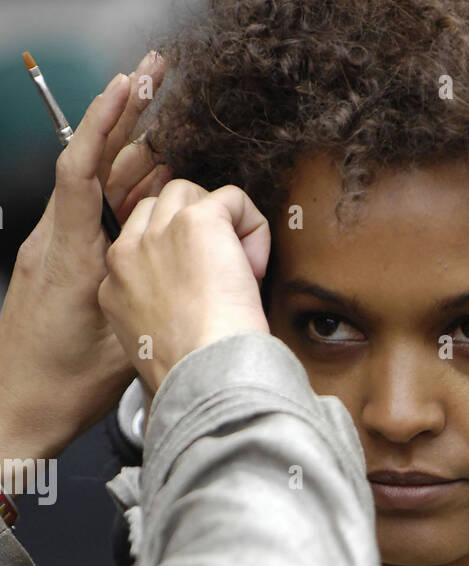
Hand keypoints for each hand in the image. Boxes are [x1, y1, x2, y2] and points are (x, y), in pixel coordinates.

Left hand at [0, 51, 172, 471]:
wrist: (15, 412)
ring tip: (164, 115)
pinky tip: (150, 183)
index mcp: (69, 255)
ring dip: (128, 150)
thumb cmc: (58, 388)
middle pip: (90, 163)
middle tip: (157, 73)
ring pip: (95, 188)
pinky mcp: (60, 266)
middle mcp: (54, 243)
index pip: (80, 169)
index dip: (104, 121)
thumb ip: (148, 299)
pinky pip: (94, 214)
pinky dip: (122, 190)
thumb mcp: (120, 348)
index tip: (130, 84)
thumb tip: (187, 268)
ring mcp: (55, 252)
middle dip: (125, 114)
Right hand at [96, 179, 270, 396]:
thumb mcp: (155, 342)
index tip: (201, 288)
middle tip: (223, 276)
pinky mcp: (197, 222)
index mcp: (115, 285)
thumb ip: (158, 310)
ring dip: (221, 220)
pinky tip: (256, 266)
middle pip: (160, 206)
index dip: (176, 253)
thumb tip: (188, 297)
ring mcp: (160, 233)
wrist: (206, 374)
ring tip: (242, 267)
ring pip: (190, 191)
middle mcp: (129, 254)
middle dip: (195, 227)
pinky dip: (254, 224)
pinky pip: (232, 198)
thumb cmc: (193, 372)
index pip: (139, 239)